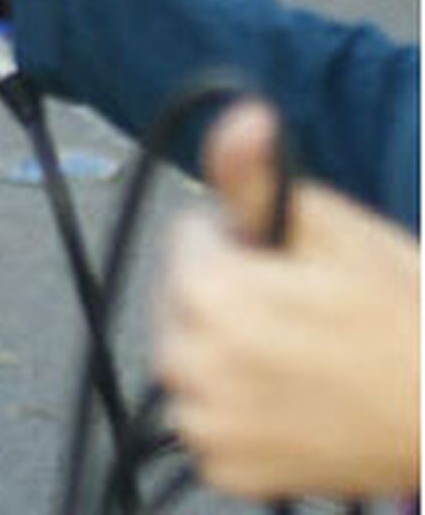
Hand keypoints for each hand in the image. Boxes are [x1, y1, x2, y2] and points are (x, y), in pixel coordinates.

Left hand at [156, 100, 421, 500]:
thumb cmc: (400, 317)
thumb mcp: (329, 228)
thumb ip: (255, 173)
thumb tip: (242, 116)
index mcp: (205, 293)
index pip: (190, 238)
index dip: (241, 242)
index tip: (288, 265)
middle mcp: (191, 363)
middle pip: (185, 299)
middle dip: (228, 295)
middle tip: (301, 313)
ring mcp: (208, 424)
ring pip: (192, 357)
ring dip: (228, 351)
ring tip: (299, 357)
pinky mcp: (228, 471)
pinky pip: (208, 421)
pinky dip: (240, 411)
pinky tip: (292, 401)